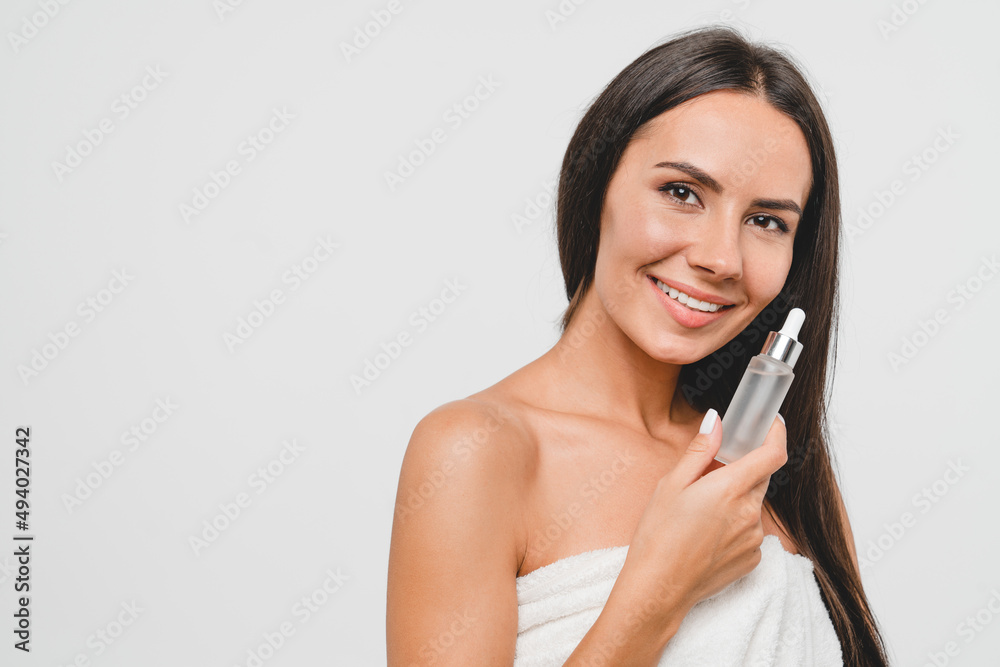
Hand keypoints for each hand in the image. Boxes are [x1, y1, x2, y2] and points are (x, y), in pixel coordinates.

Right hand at [615, 410, 787, 617]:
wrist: (658, 588)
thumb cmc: (658, 535)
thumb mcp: (671, 484)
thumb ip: (699, 450)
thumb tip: (716, 421)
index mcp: (730, 488)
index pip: (773, 454)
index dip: (777, 433)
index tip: (770, 423)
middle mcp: (750, 513)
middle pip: (761, 478)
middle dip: (743, 470)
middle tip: (712, 475)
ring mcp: (754, 539)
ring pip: (753, 506)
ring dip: (736, 501)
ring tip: (701, 515)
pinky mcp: (753, 560)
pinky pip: (750, 532)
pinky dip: (735, 527)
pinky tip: (707, 536)